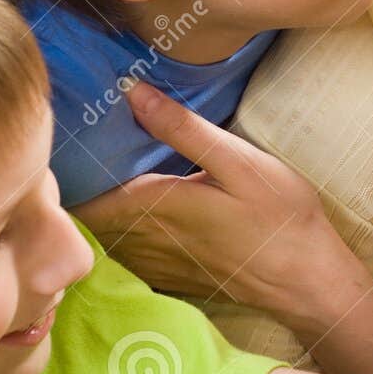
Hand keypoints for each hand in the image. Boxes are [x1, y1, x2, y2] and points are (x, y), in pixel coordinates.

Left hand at [74, 81, 359, 313]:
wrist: (308, 281)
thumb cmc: (281, 218)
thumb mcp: (239, 162)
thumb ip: (183, 129)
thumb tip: (132, 92)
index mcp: (153, 206)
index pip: (82, 193)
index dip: (65, 169)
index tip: (64, 139)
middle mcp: (143, 240)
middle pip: (87, 213)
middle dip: (78, 183)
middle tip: (77, 146)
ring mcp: (154, 264)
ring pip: (104, 234)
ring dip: (97, 209)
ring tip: (97, 173)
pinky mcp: (170, 276)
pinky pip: (126, 251)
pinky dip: (120, 231)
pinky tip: (137, 211)